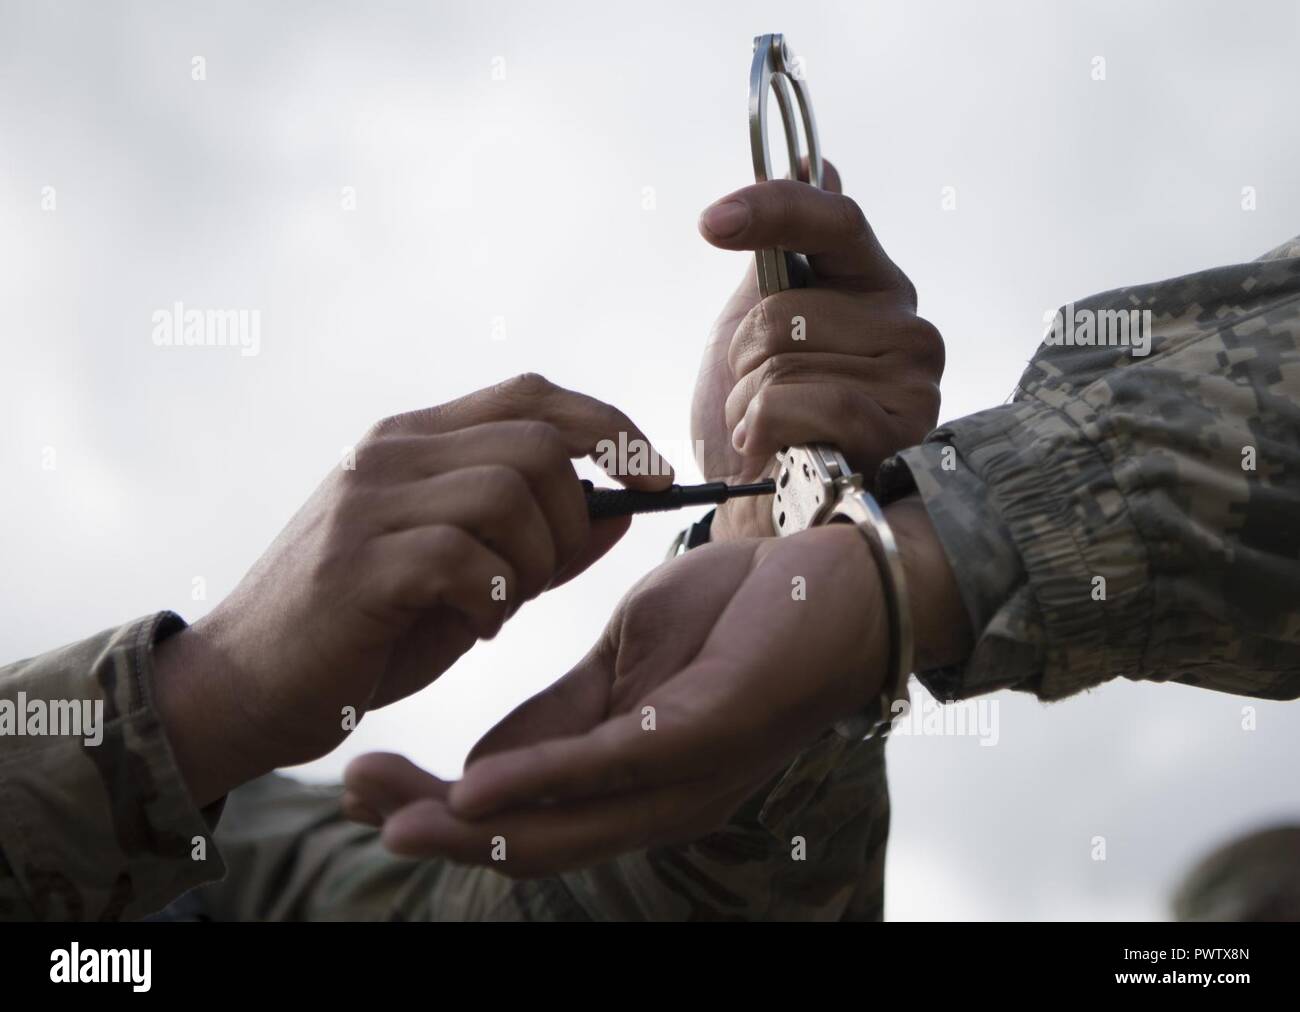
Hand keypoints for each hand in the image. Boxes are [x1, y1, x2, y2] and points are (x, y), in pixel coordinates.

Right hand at [154, 373, 670, 805]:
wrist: (241, 688)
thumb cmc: (363, 632)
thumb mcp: (465, 578)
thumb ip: (539, 540)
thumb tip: (624, 511)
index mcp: (414, 440)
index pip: (533, 394)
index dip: (609, 425)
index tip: (657, 477)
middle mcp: (391, 452)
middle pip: (538, 441)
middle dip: (575, 514)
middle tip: (548, 576)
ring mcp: (369, 501)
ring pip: (509, 494)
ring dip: (533, 564)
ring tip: (499, 608)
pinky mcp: (359, 562)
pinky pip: (468, 557)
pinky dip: (494, 600)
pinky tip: (471, 627)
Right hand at [342, 499, 970, 876]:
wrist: (833, 579)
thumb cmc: (736, 618)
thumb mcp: (622, 668)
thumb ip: (559, 718)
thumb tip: (476, 768)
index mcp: (631, 779)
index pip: (522, 815)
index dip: (440, 813)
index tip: (359, 785)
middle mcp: (654, 798)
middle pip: (531, 840)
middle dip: (438, 832)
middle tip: (355, 804)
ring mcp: (683, 774)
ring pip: (564, 824)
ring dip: (472, 828)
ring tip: (399, 819)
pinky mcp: (708, 732)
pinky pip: (615, 766)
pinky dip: (541, 779)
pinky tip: (478, 785)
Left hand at [691, 161, 943, 538]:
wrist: (761, 513)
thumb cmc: (759, 420)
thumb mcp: (754, 326)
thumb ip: (781, 250)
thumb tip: (820, 161)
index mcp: (867, 283)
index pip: (831, 218)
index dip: (770, 207)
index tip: (709, 223)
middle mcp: (904, 321)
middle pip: (783, 308)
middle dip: (741, 363)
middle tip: (755, 397)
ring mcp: (913, 376)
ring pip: (785, 362)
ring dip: (749, 405)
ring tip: (770, 432)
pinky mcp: (904, 430)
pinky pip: (808, 403)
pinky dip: (769, 433)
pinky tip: (780, 455)